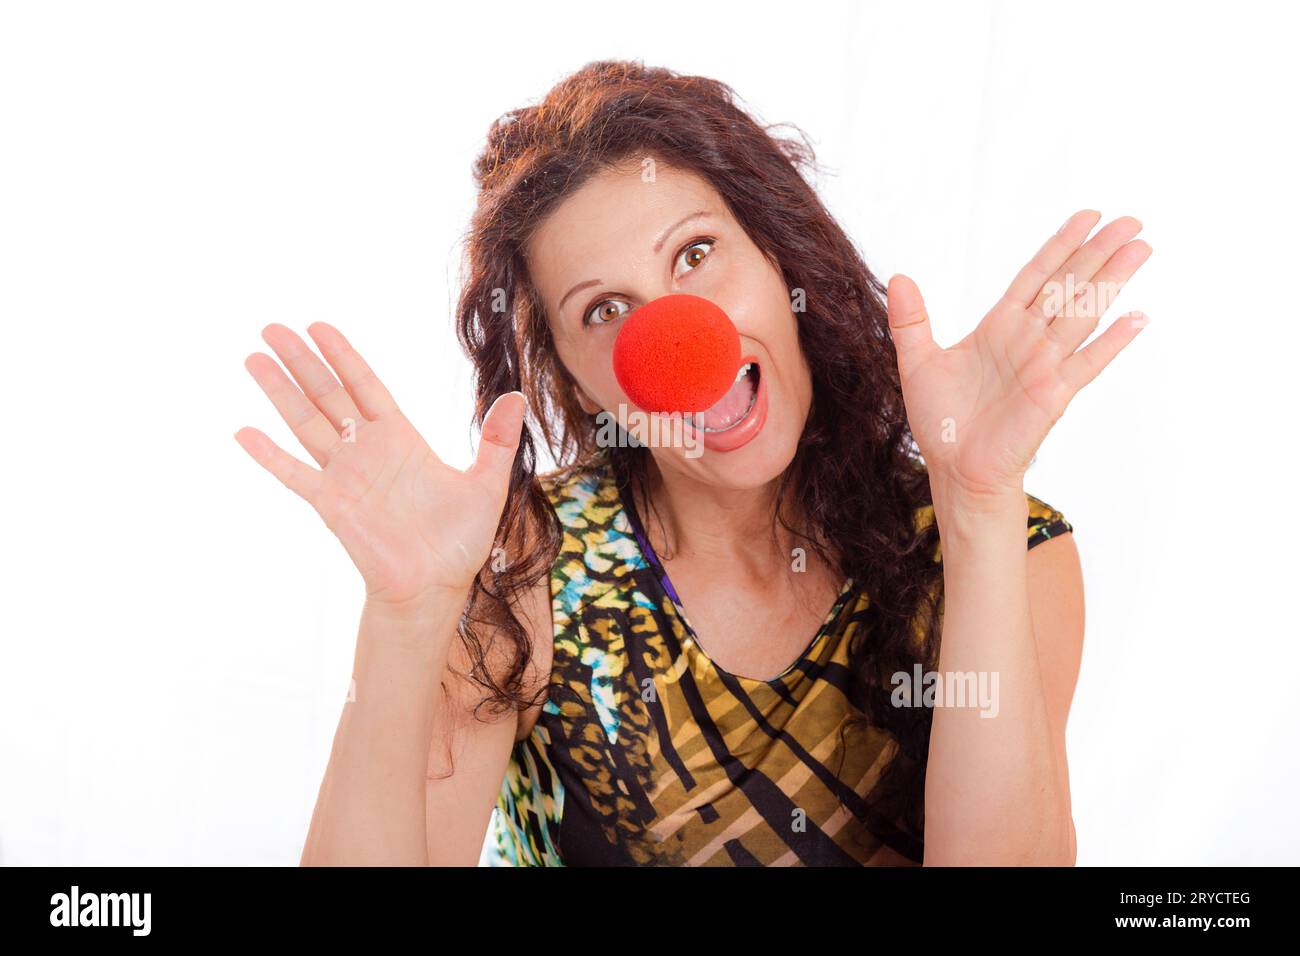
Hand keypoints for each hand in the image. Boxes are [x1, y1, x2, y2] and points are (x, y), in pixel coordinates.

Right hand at [235, 322, 524, 606]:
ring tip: (252, 359)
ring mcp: (345, 476)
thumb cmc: (460, 542)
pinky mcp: (331, 505)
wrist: (435, 588)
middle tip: (270, 328)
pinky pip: (295, 474)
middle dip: (300, 361)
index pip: (365, 385)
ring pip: (305, 424)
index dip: (342, 356)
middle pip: (327, 395)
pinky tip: (243, 431)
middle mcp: (367, 451)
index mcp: (401, 439)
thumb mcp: (487, 485)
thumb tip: (517, 397)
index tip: (318, 326)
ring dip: (279, 392)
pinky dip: (269, 455)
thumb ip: (497, 442)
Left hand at [886, 210, 1151, 505]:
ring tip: (1141, 249)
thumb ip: (911, 320)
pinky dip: (1113, 341)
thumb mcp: (918, 363)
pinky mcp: (1054, 394)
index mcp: (999, 326)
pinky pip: (1088, 363)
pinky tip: (1138, 317)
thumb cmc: (941, 420)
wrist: (955, 468)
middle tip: (1131, 221)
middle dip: (1098, 252)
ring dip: (1112, 281)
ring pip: (1084, 313)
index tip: (1087, 216)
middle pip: (1068, 285)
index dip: (1060, 244)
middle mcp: (1028, 339)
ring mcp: (1045, 365)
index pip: (1036, 275)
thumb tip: (898, 277)